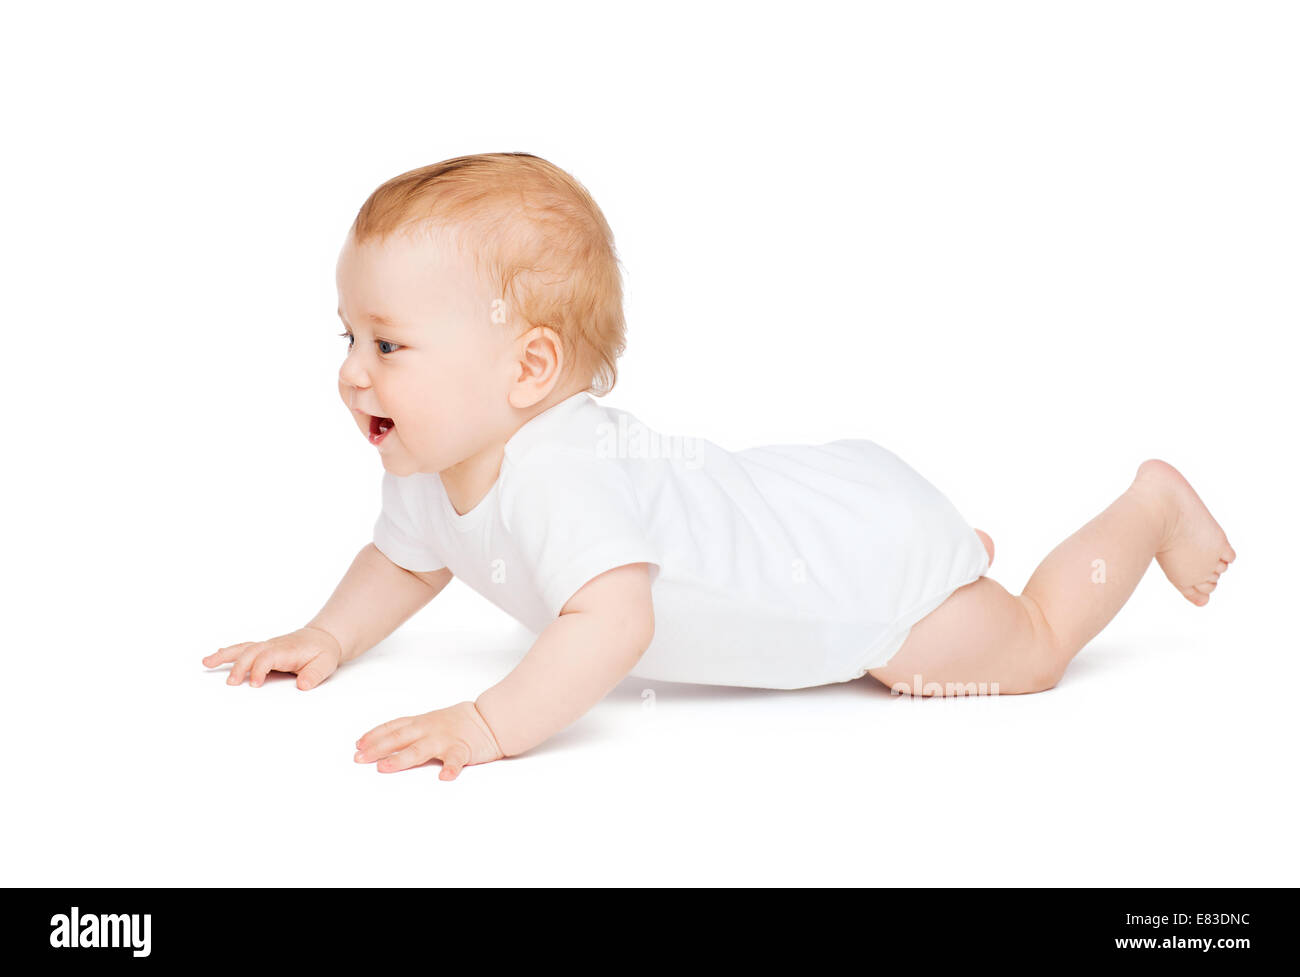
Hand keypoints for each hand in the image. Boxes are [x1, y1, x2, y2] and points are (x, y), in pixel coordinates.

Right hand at [203, 625, 342, 689]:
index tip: (254, 684)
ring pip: (243, 648)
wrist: (322, 638)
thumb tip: (302, 685)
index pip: (268, 657)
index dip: (259, 669)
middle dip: (239, 667)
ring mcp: (266, 646)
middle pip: (251, 652)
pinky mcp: (262, 650)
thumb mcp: (326, 664)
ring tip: (206, 662)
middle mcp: (273, 646)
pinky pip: (243, 649)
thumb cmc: (322, 651)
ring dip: (224, 655)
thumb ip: (314, 675)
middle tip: (231, 683)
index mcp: (287, 650)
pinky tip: (213, 658)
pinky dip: (227, 653)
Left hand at [354, 701, 504, 780]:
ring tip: (385, 768)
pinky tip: (444, 777)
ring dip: (401, 758)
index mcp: (422, 722)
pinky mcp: (464, 749)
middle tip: (360, 759)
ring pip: (421, 749)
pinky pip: (456, 760)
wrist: (490, 719)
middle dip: (378, 748)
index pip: (393, 727)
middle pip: (400, 738)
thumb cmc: (460, 722)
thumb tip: (385, 744)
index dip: (374, 735)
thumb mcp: (432, 721)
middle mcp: (430, 729)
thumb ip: (413, 731)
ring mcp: (446, 739)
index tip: (358, 745)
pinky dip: (450, 768)